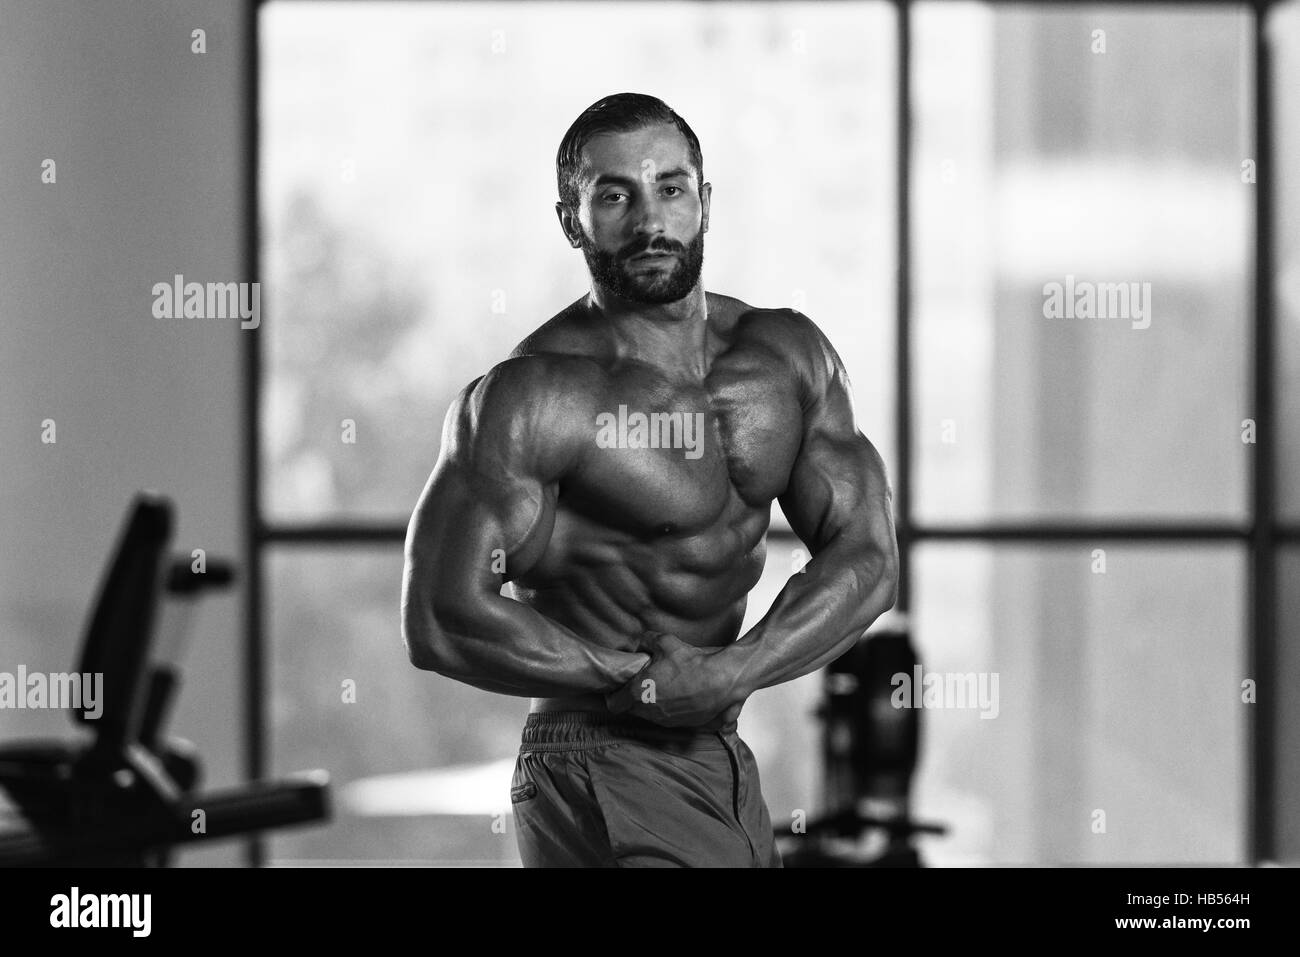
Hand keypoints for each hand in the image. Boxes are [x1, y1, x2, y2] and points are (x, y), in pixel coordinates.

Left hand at [605, 631, 744, 727]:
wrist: (720, 680)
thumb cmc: (692, 663)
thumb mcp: (665, 641)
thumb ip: (647, 640)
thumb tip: (643, 641)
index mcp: (639, 693)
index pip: (613, 704)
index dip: (613, 696)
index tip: (617, 688)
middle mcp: (650, 711)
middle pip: (631, 710)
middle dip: (634, 698)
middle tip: (641, 684)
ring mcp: (666, 720)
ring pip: (650, 715)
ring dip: (652, 704)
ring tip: (663, 688)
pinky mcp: (683, 724)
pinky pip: (669, 718)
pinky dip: (670, 709)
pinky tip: (679, 696)